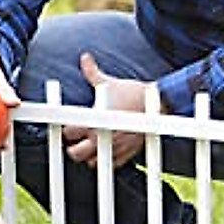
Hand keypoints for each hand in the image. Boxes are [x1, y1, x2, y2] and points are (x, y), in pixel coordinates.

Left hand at [64, 52, 148, 167]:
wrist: (156, 104)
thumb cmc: (131, 92)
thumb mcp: (107, 82)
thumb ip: (92, 72)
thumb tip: (85, 58)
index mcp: (92, 121)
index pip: (68, 134)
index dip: (67, 130)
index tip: (70, 125)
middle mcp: (100, 138)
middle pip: (75, 154)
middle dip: (73, 148)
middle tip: (76, 140)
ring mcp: (114, 148)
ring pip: (91, 163)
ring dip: (88, 156)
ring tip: (90, 146)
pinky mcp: (127, 154)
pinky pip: (110, 166)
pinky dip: (106, 162)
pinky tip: (106, 151)